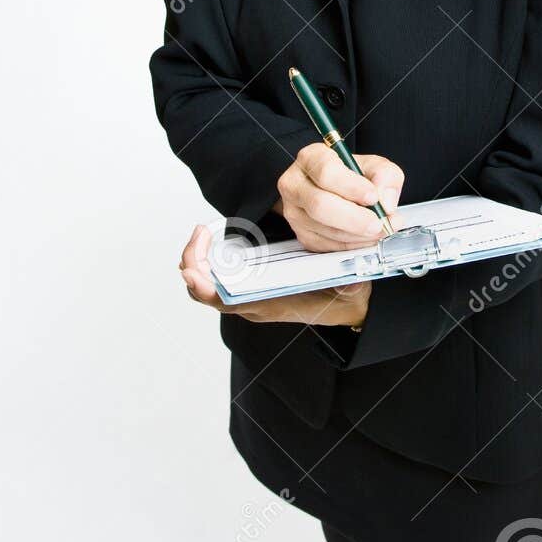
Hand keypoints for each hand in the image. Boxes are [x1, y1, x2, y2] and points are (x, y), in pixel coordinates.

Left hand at [178, 224, 372, 326]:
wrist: (348, 308)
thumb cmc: (341, 300)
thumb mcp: (349, 292)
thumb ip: (348, 286)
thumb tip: (350, 282)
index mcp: (270, 305)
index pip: (226, 302)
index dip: (204, 287)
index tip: (191, 269)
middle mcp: (254, 304)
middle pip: (207, 291)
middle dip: (195, 261)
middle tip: (202, 232)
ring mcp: (250, 296)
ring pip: (208, 284)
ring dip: (199, 259)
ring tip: (203, 233)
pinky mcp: (252, 287)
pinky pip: (218, 278)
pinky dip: (209, 260)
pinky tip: (213, 240)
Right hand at [274, 144, 403, 251]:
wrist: (338, 190)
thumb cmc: (352, 175)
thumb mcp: (374, 165)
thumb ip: (385, 176)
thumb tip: (385, 201)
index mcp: (311, 158)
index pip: (326, 172)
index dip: (351, 187)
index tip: (372, 197)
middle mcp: (295, 184)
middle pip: (320, 205)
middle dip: (354, 218)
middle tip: (378, 223)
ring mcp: (294, 211)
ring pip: (325, 229)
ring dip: (357, 234)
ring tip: (379, 229)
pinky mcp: (302, 234)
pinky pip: (327, 245)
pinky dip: (352, 244)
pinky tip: (365, 237)